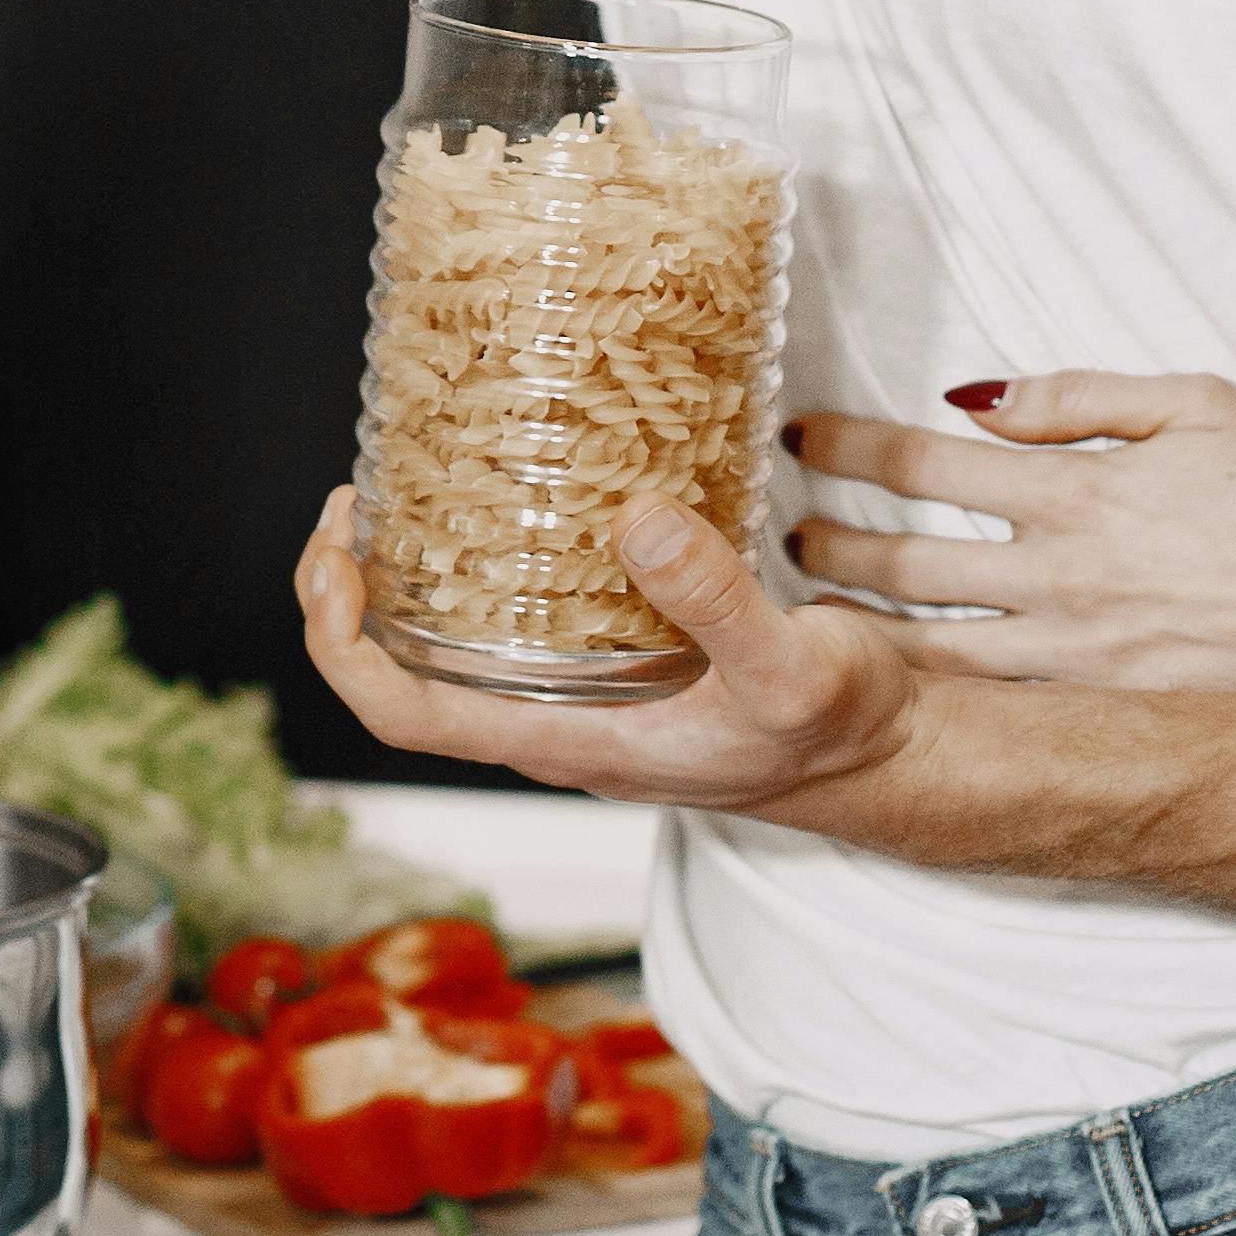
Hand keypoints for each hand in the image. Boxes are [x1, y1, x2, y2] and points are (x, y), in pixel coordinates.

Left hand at [293, 486, 925, 820]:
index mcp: (569, 743)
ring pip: (458, 643)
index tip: (338, 554)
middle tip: (361, 492)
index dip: (342, 641)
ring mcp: (583, 695)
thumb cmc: (844, 735)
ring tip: (410, 481)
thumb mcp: (791, 669)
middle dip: (357, 588)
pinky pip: (520, 616)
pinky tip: (514, 491)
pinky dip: (490, 556)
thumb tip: (631, 518)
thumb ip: (714, 601)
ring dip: (416, 571)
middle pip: (406, 673)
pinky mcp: (619, 659)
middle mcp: (556, 723)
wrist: (897, 754)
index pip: (403, 714)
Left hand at [789, 373, 1235, 688]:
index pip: (926, 462)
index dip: (851, 448)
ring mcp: (1075, 659)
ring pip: (928, 645)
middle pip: (905, 562)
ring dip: (856, 625)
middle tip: (780, 532)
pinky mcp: (1103, 714)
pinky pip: (987, 706)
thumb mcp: (1200, 404)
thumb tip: (979, 398)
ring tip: (802, 611)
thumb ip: (1082, 398)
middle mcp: (1060, 578)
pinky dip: (921, 693)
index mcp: (1078, 489)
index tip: (802, 438)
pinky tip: (883, 688)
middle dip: (828, 544)